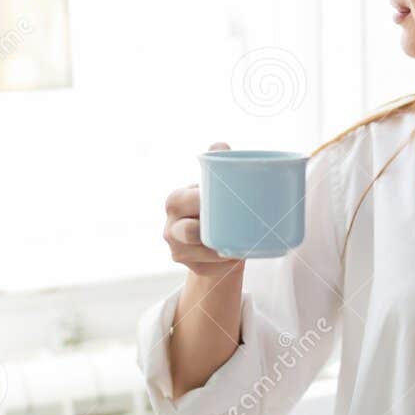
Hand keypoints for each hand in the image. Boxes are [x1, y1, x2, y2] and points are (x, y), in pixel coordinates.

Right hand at [163, 142, 245, 276]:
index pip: (184, 200)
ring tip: (244, 239)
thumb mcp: (213, 186)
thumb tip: (220, 145)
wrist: (214, 238)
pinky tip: (236, 254)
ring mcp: (179, 251)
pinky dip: (227, 260)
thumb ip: (216, 164)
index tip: (226, 198)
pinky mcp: (194, 269)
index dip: (203, 201)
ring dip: (224, 247)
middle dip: (209, 229)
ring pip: (204, 252)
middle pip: (188, 232)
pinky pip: (214, 266)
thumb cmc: (214, 206)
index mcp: (174, 201)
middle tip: (237, 222)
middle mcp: (170, 228)